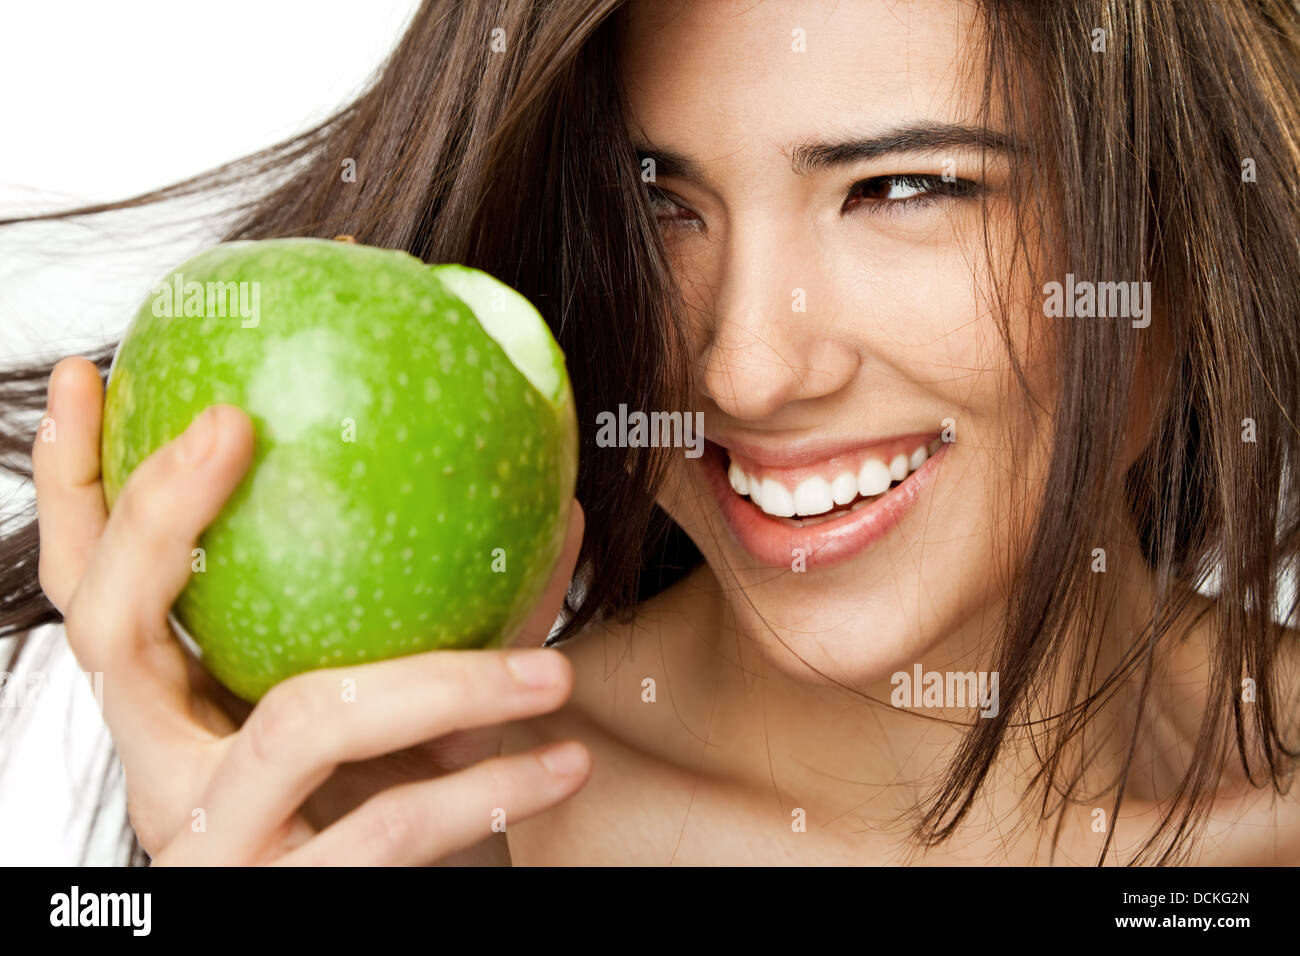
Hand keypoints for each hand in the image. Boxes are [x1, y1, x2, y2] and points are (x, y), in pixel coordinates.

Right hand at [32, 356, 590, 864]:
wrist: (367, 919)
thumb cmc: (379, 809)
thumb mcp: (391, 716)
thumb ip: (435, 624)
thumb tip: (553, 513)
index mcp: (178, 711)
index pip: (87, 584)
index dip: (72, 483)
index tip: (92, 375)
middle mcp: (163, 770)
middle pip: (106, 629)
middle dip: (155, 513)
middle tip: (229, 426)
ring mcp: (209, 840)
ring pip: (301, 721)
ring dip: (448, 680)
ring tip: (547, 670)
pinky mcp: (277, 900)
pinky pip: (392, 824)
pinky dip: (492, 791)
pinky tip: (562, 763)